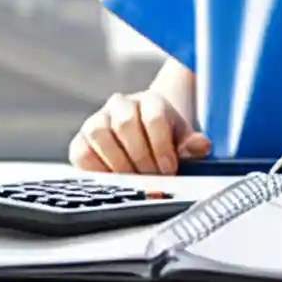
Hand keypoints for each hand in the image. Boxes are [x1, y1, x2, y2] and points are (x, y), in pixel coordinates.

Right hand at [68, 91, 211, 174]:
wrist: (143, 139)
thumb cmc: (164, 140)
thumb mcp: (183, 141)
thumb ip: (192, 144)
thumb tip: (200, 145)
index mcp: (150, 101)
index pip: (154, 116)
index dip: (162, 145)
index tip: (169, 169)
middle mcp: (120, 105)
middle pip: (126, 124)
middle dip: (141, 157)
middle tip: (151, 178)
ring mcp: (97, 120)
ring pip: (99, 134)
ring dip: (118, 162)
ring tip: (132, 180)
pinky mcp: (81, 140)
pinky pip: (81, 152)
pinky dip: (96, 169)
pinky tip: (113, 180)